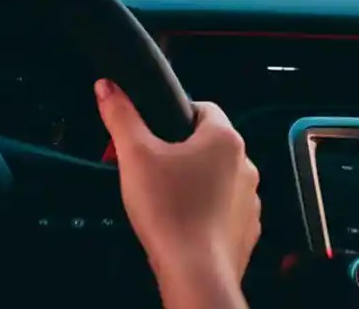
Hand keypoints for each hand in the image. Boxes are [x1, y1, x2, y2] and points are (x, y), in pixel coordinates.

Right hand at [95, 79, 258, 308]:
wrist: (194, 271)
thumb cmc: (168, 208)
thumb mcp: (134, 155)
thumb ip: (120, 115)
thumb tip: (107, 86)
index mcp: (224, 138)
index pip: (202, 107)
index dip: (173, 115)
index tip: (150, 133)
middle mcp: (245, 164)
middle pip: (207, 143)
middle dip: (179, 150)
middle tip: (148, 167)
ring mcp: (250, 198)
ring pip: (216, 175)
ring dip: (194, 179)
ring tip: (163, 196)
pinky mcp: (247, 227)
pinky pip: (224, 207)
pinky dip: (205, 209)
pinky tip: (181, 219)